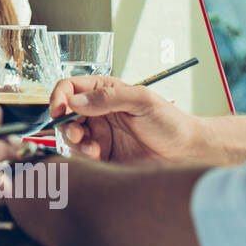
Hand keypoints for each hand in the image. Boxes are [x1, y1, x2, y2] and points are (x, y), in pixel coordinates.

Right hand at [48, 75, 205, 162]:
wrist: (187, 152)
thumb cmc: (171, 122)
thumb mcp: (142, 101)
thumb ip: (108, 97)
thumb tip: (75, 101)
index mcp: (105, 92)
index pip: (71, 88)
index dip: (60, 97)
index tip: (59, 109)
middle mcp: (98, 112)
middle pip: (65, 114)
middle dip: (65, 124)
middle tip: (76, 133)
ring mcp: (100, 134)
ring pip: (70, 136)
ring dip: (74, 142)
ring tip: (90, 147)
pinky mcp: (103, 155)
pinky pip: (81, 156)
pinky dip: (83, 156)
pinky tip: (97, 155)